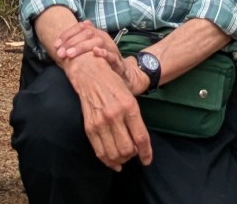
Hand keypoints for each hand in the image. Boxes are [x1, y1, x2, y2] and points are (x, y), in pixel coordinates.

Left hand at [53, 19, 127, 77]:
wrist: (121, 71)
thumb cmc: (101, 59)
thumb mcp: (89, 49)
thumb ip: (78, 43)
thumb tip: (62, 40)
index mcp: (96, 33)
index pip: (81, 27)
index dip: (67, 34)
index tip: (56, 45)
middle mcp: (103, 37)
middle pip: (87, 33)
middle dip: (71, 42)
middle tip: (60, 53)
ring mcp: (110, 47)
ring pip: (97, 41)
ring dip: (82, 47)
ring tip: (70, 54)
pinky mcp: (116, 59)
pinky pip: (110, 54)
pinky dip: (103, 53)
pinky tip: (95, 52)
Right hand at [68, 55, 153, 169]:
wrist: (91, 74)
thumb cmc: (114, 85)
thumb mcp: (130, 98)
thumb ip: (135, 120)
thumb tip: (139, 144)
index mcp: (129, 106)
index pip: (140, 137)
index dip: (146, 153)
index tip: (147, 161)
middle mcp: (115, 115)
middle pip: (127, 149)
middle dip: (133, 155)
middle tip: (133, 152)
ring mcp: (100, 122)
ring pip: (114, 153)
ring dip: (121, 159)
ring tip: (124, 155)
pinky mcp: (89, 127)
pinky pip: (100, 152)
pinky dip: (108, 161)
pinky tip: (114, 162)